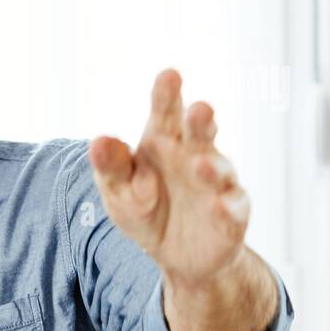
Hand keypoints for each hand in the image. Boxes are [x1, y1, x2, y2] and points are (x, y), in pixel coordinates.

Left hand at [88, 68, 249, 288]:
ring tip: (199, 164)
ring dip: (212, 167)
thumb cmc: (145, 209)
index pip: (166, 114)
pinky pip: (231, 211)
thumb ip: (111, 167)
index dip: (167, 95)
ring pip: (220, 171)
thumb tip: (98, 141)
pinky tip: (217, 205)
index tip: (169, 75)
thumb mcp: (118, 189)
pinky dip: (225, 208)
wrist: (175, 255)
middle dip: (201, 122)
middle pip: (199, 134)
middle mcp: (195, 156)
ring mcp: (217, 185)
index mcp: (163, 142)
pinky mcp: (231, 215)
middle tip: (199, 108)